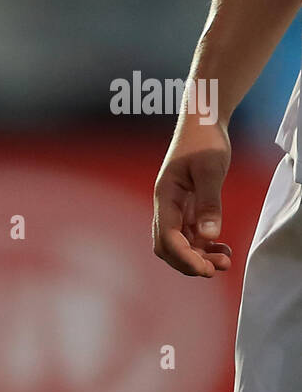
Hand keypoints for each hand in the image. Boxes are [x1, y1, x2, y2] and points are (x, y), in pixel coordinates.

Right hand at [153, 116, 232, 276]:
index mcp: (166, 196)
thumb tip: (208, 236)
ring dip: (199, 257)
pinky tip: (222, 248)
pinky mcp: (187, 205)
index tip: (208, 270)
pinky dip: (204, 246)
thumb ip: (209, 203)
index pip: (168, 238)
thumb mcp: (210, 170)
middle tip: (219, 268)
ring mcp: (175, 206)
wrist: (204, 121)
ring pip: (179, 243)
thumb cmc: (204, 140)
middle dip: (190, 262)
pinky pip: (190, 234)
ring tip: (225, 261)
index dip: (186, 258)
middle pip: (168, 246)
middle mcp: (166, 204)